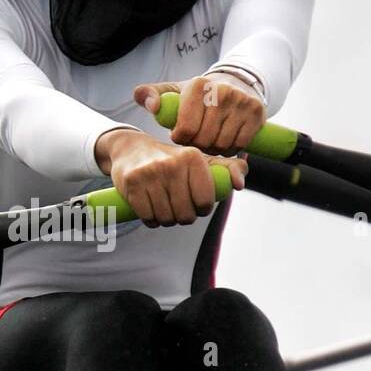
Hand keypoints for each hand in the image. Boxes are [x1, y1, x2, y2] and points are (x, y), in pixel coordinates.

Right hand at [94, 127, 245, 226]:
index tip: (197, 204)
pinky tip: (152, 211)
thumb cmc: (172, 160)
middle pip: (185, 214)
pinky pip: (147, 217)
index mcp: (193, 157)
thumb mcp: (200, 159)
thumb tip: (239, 184)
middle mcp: (172, 164)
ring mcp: (149, 173)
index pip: (205, 201)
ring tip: (166, 209)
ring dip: (167, 220)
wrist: (131, 149)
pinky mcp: (130, 183)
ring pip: (166, 218)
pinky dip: (151, 221)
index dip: (202, 209)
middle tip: (180, 209)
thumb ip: (228, 168)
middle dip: (184, 217)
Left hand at [133, 74, 265, 154]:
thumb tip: (148, 103)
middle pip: (204, 139)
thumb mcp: (174, 92)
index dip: (181, 138)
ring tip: (210, 139)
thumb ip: (151, 94)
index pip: (185, 129)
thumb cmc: (199, 95)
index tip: (181, 134)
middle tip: (197, 139)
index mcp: (198, 85)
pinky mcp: (257, 113)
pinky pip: (239, 145)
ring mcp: (242, 102)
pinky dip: (231, 148)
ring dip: (214, 148)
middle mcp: (222, 91)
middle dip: (197, 145)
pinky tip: (226, 139)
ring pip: (222, 144)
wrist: (236, 84)